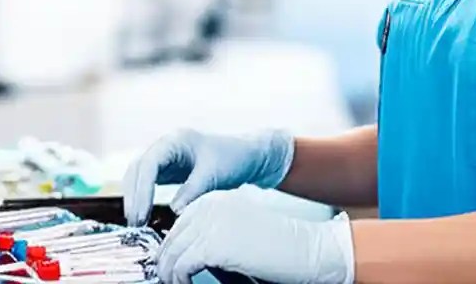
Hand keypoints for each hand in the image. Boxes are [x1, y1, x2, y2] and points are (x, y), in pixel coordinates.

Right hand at [121, 129, 295, 225]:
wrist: (250, 156)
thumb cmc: (235, 158)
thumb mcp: (214, 174)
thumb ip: (193, 191)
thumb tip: (174, 210)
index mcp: (176, 140)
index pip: (149, 164)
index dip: (142, 190)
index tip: (141, 214)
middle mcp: (166, 146)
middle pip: (138, 169)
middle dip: (134, 196)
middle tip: (134, 224)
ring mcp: (165, 157)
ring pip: (139, 176)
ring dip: (135, 198)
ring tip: (136, 224)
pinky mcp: (168, 170)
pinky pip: (147, 182)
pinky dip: (143, 198)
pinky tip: (144, 216)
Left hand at [156, 191, 353, 283]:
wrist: (308, 249)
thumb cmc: (279, 246)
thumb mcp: (239, 231)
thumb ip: (211, 235)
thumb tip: (180, 257)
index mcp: (215, 199)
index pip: (177, 226)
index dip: (172, 251)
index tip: (173, 269)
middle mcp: (209, 207)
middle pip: (170, 240)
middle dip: (167, 265)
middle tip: (173, 281)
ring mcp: (210, 224)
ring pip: (170, 256)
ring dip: (171, 276)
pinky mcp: (213, 246)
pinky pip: (180, 268)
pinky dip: (180, 282)